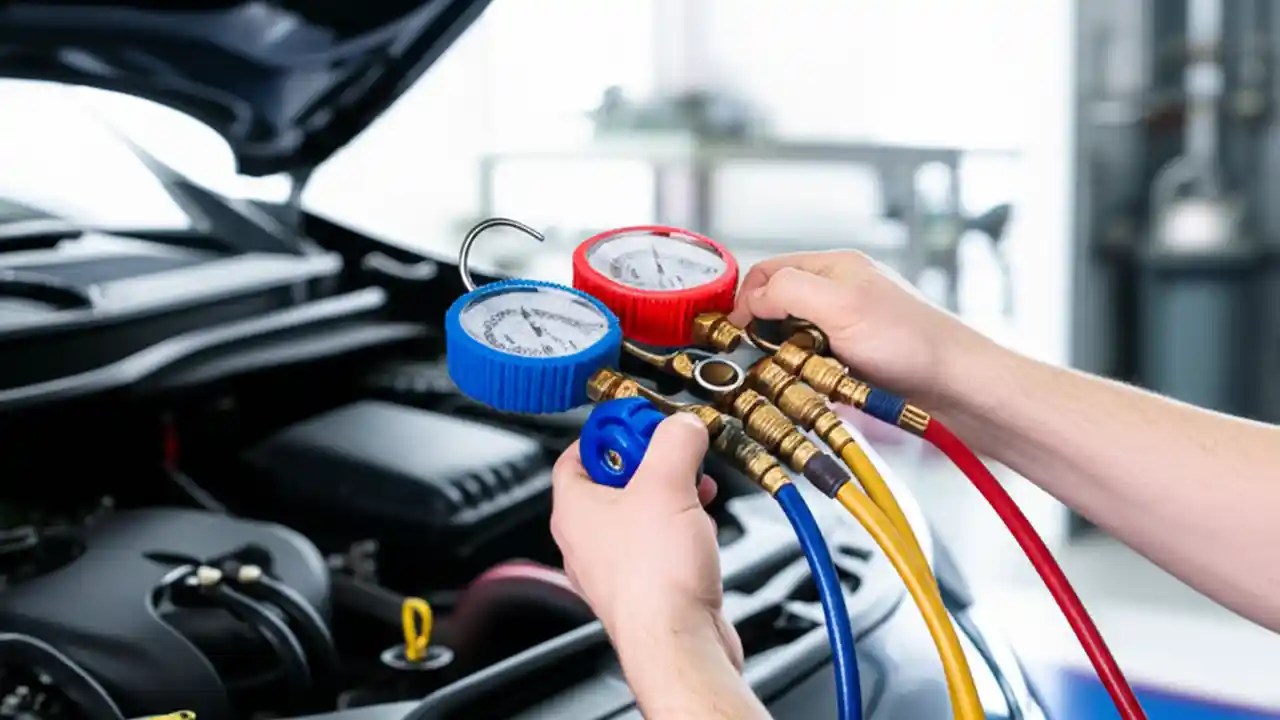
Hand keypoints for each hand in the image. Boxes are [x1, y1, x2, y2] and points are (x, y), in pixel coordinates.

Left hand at [550, 413, 741, 669]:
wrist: (678, 641)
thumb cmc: (654, 580)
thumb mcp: (668, 483)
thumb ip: (676, 441)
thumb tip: (683, 425)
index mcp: (573, 509)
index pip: (577, 452)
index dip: (610, 431)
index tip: (639, 421)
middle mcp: (586, 538)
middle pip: (615, 479)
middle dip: (652, 462)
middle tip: (675, 454)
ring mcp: (614, 564)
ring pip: (641, 510)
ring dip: (672, 493)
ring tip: (696, 489)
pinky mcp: (645, 584)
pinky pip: (659, 542)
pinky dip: (681, 527)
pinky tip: (701, 528)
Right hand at [727, 250, 996, 410]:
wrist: (959, 386)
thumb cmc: (914, 343)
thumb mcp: (841, 306)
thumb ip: (790, 292)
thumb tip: (751, 298)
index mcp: (834, 268)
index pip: (768, 271)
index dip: (744, 299)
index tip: (732, 332)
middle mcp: (840, 292)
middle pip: (777, 306)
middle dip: (762, 333)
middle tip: (757, 359)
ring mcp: (848, 325)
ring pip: (792, 339)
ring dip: (784, 359)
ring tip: (789, 375)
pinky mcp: (856, 357)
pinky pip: (813, 364)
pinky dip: (805, 377)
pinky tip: (813, 388)